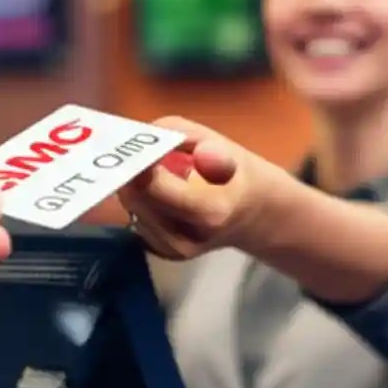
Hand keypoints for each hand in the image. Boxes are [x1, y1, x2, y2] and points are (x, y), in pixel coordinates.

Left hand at [117, 116, 289, 260]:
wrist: (256, 217)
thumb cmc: (239, 175)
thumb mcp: (222, 144)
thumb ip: (185, 135)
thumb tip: (149, 133)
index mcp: (210, 211)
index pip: (154, 186)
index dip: (140, 162)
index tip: (137, 142)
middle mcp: (188, 238)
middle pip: (137, 199)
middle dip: (132, 172)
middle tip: (135, 150)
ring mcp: (175, 251)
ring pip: (132, 209)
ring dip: (134, 186)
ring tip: (150, 168)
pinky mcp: (164, 254)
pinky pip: (137, 220)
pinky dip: (141, 201)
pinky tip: (156, 190)